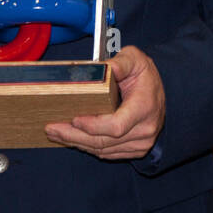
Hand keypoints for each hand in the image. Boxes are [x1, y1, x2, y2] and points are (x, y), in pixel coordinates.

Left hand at [45, 46, 164, 159]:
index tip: (74, 119)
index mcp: (144, 107)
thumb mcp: (136, 59)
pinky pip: (107, 153)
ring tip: (56, 133)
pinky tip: (73, 139)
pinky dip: (88, 147)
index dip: (93, 126)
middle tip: (51, 129)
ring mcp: (141, 143)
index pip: (116, 125)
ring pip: (103, 150)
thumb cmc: (145, 75)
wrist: (161, 91)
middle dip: (74, 136)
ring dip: (77, 143)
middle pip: (104, 141)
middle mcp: (144, 129)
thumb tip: (105, 69)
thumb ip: (121, 62)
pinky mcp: (135, 150)